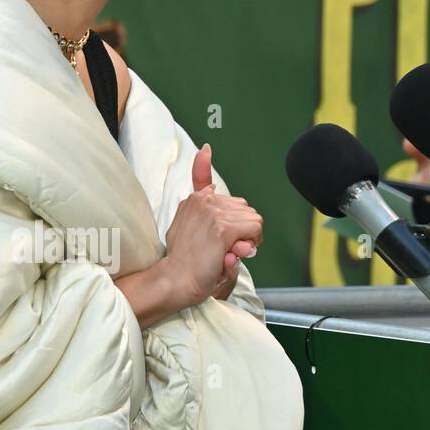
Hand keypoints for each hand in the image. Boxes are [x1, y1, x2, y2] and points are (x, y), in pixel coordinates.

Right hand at [191, 143, 256, 267]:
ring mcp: (213, 213)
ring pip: (252, 219)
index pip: (208, 181)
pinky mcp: (223, 228)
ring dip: (248, 237)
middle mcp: (203, 200)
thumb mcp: (183, 226)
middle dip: (242, 228)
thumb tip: (206, 166)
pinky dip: (252, 243)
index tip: (206, 150)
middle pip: (243, 207)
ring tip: (227, 251)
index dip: (211, 178)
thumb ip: (196, 208)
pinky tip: (234, 252)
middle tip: (226, 247)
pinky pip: (254, 230)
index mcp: (194, 199)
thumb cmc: (182, 261)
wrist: (175, 279)